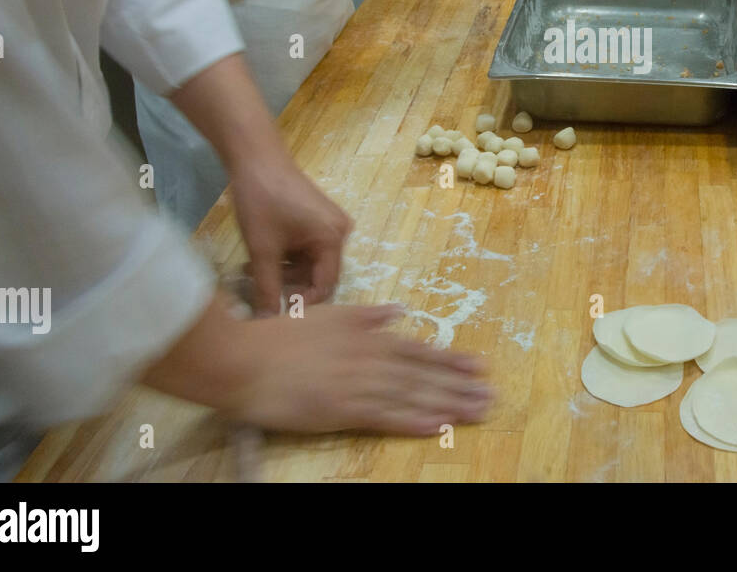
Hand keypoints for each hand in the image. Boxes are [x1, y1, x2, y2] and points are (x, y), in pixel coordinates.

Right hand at [226, 305, 493, 433]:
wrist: (244, 359)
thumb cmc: (280, 336)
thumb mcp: (328, 313)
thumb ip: (366, 315)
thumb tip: (397, 311)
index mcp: (367, 336)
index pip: (418, 350)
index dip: (451, 359)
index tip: (480, 366)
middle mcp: (370, 358)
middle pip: (423, 374)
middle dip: (459, 385)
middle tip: (491, 395)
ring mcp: (358, 385)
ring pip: (411, 395)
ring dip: (447, 404)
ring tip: (477, 411)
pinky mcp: (342, 410)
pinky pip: (385, 417)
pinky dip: (413, 421)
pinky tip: (438, 425)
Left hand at [228, 155, 351, 313]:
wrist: (256, 158)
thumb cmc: (262, 201)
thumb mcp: (262, 249)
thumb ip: (267, 289)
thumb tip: (266, 322)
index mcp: (333, 240)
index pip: (325, 287)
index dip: (301, 303)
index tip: (274, 310)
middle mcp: (339, 232)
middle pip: (318, 274)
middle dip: (289, 284)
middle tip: (257, 287)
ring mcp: (329, 223)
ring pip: (309, 262)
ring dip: (283, 270)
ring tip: (251, 270)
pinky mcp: (317, 217)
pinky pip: (306, 248)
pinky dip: (286, 255)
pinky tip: (262, 253)